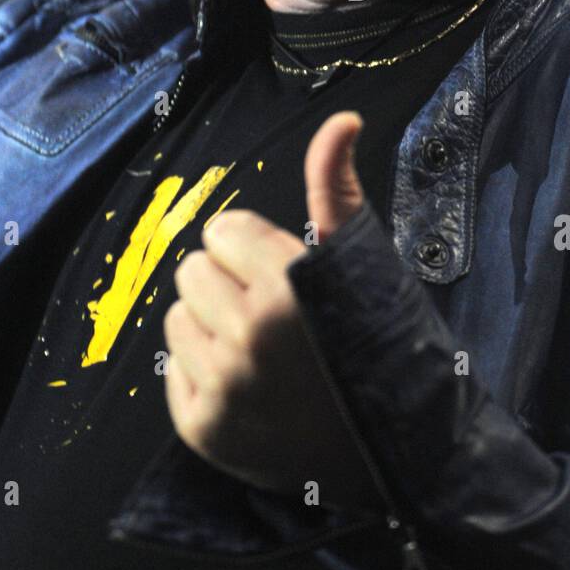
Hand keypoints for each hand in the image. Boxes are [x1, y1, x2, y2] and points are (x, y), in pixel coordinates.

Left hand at [163, 111, 380, 508]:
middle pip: (191, 270)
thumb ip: (335, 187)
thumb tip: (342, 118)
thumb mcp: (363, 261)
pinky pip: (173, 369)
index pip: (221, 231)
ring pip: (177, 317)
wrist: (396, 451)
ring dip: (210, 327)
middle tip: (271, 315)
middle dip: (227, 284)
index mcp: (288, 286)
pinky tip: (248, 387)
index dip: (253, 249)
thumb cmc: (378, 342)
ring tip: (259, 352)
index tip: (284, 276)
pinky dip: (203, 374)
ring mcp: (224, 388)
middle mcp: (250, 337)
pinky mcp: (203, 430)